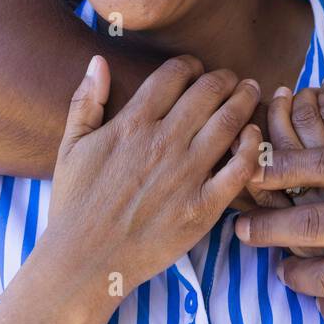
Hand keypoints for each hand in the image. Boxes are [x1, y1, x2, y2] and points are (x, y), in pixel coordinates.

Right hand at [0, 55, 261, 323]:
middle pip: (207, 91)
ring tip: (251, 91)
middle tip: (231, 77)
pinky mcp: (203, 206)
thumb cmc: (74, 205)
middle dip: (224, 77)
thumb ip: (85, 101)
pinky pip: (239, 168)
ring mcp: (186, 174)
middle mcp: (163, 143)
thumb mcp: (70, 148)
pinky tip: (253, 134)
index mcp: (132, 124)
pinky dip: (252, 145)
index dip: (189, 64)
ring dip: (244, 99)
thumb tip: (98, 60)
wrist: (83, 262)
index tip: (195, 68)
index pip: (173, 74)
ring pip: (228, 121)